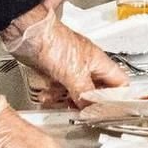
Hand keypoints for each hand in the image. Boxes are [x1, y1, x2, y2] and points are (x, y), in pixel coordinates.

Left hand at [0, 4, 127, 107]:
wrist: (28, 34)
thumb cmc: (53, 42)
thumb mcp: (75, 73)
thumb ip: (86, 93)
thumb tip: (92, 109)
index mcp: (99, 62)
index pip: (120, 82)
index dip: (119, 98)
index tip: (111, 112)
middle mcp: (87, 65)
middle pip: (96, 91)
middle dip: (88, 104)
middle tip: (83, 113)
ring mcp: (70, 68)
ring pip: (76, 92)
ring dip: (67, 101)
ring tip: (61, 104)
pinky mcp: (54, 72)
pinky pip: (59, 90)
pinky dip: (53, 96)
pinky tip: (47, 97)